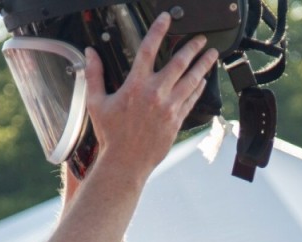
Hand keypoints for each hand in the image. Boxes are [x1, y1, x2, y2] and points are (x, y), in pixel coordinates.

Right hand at [83, 13, 218, 178]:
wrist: (126, 162)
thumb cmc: (111, 135)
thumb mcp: (96, 103)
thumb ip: (94, 75)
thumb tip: (90, 53)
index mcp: (135, 85)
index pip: (148, 49)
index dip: (158, 30)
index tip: (167, 18)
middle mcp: (155, 93)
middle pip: (179, 62)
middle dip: (192, 47)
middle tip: (200, 39)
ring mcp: (169, 107)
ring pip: (191, 80)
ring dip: (203, 65)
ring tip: (211, 55)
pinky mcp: (177, 120)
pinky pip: (192, 99)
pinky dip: (199, 88)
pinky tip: (204, 80)